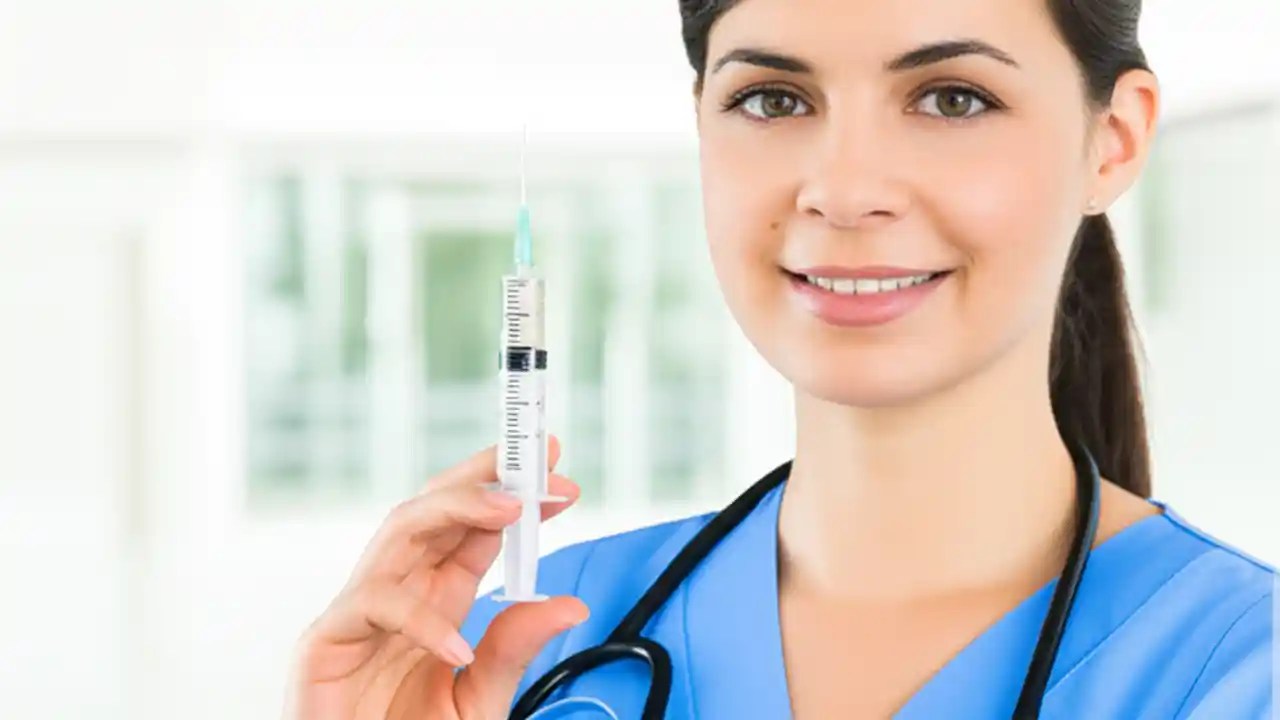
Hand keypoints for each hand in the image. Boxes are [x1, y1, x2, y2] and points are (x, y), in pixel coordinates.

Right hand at [285, 436, 587, 719]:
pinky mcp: (324, 643)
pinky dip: (419, 619)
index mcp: (436, 599)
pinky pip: (373, 606)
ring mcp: (358, 612)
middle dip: (485, 477)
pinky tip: (458, 647)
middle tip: (537, 464)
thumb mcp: (479, 699)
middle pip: (434, 508)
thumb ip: (513, 651)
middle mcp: (398, 593)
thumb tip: (572, 606)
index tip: (559, 474)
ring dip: (456, 507)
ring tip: (510, 508)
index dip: (512, 494)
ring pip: (400, 529)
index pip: (473, 528)